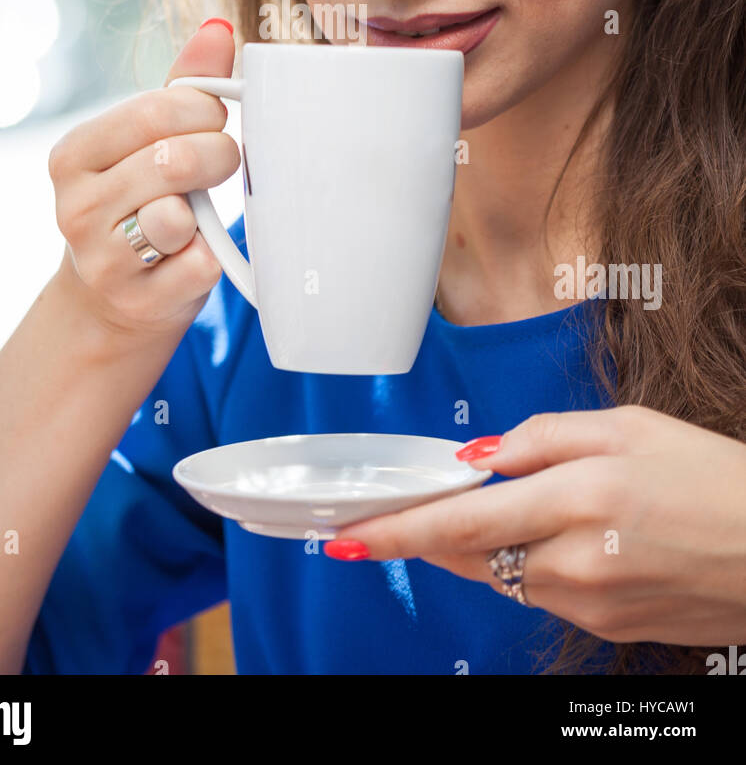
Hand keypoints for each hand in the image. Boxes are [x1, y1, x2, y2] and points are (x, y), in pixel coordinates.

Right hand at [46, 18, 239, 343]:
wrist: (111, 302)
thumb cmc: (140, 202)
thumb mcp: (146, 142)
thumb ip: (183, 84)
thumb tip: (220, 27)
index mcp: (73, 156)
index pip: (152, 112)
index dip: (203, 110)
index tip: (215, 120)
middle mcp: (76, 207)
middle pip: (171, 160)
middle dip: (217, 154)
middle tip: (225, 160)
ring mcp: (103, 260)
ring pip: (179, 216)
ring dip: (208, 208)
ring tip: (203, 208)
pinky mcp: (140, 301)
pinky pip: (200, 264)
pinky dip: (212, 255)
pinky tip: (196, 252)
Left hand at [324, 406, 745, 645]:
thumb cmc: (713, 477)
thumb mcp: (628, 426)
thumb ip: (544, 438)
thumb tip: (481, 457)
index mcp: (580, 498)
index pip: (461, 523)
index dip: (397, 532)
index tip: (346, 538)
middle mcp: (576, 562)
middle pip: (471, 556)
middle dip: (426, 537)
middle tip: (386, 517)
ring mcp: (591, 605)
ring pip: (504, 576)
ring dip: (483, 546)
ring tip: (494, 510)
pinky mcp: (606, 629)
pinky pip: (542, 594)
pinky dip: (530, 564)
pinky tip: (559, 537)